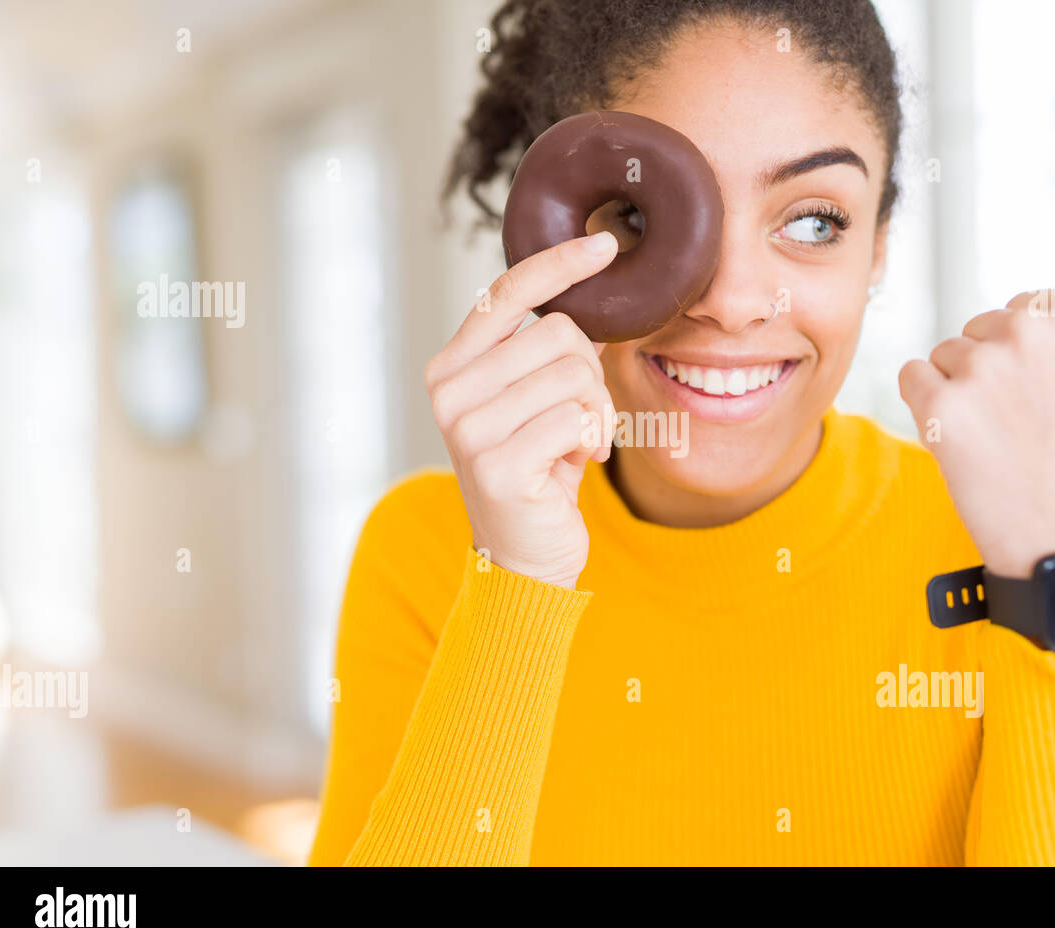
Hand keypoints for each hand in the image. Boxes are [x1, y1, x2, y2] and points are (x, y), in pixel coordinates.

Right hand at [425, 231, 618, 588]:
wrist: (525, 557)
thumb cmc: (539, 471)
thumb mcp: (536, 401)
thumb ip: (546, 351)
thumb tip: (590, 288)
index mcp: (452, 367)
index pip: (506, 293)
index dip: (558, 264)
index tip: (606, 244)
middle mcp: (449, 392)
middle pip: (558, 334)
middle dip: (590, 375)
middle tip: (581, 419)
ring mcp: (468, 429)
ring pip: (574, 375)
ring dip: (596, 412)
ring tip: (577, 444)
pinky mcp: (497, 464)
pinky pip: (577, 418)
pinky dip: (592, 439)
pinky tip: (575, 463)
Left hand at [899, 284, 1054, 576]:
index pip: (1023, 309)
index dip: (1032, 357)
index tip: (1053, 398)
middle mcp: (1028, 333)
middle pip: (981, 330)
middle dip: (996, 371)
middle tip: (1028, 424)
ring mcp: (982, 370)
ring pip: (946, 354)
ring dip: (961, 391)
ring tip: (1002, 436)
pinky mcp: (941, 407)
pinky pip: (912, 376)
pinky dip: (925, 404)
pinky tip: (963, 437)